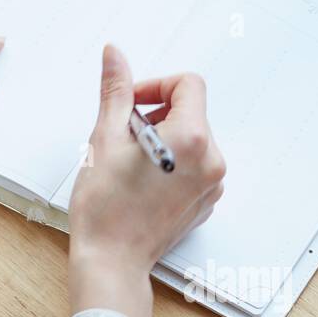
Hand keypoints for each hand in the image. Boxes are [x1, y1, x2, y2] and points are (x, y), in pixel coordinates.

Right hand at [67, 44, 225, 316]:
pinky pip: (194, 167)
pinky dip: (172, 163)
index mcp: (192, 139)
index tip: (132, 103)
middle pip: (191, 112)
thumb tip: (115, 55)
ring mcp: (212, 185)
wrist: (112, 261)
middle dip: (157, 114)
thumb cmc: (105, 207)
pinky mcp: (205, 203)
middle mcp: (212, 161)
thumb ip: (117, 91)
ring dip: (163, 138)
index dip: (157, 86)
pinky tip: (143, 181)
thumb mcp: (105, 138)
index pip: (188, 84)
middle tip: (123, 135)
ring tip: (131, 161)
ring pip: (192, 140)